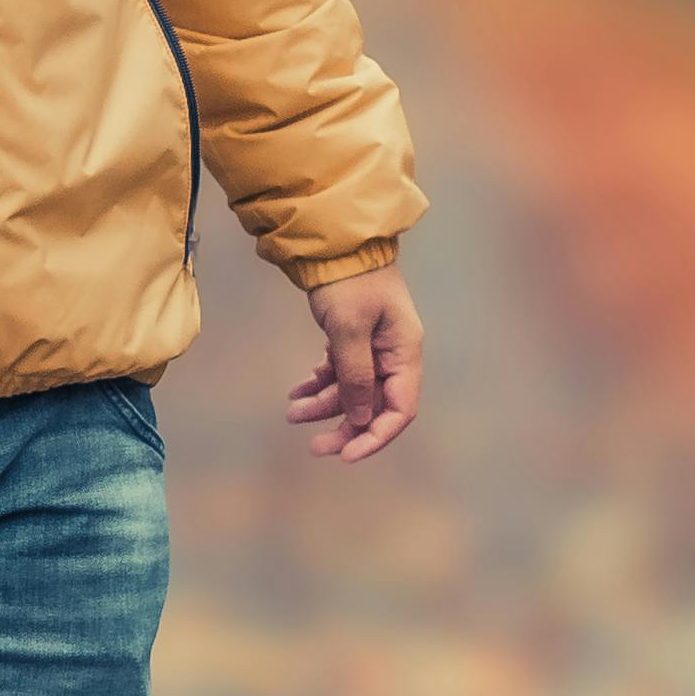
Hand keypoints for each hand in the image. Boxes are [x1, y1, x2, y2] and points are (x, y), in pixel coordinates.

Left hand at [286, 268, 422, 464]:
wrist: (334, 241)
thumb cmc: (347, 280)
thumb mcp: (349, 330)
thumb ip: (356, 377)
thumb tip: (361, 420)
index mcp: (404, 352)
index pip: (399, 409)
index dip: (375, 437)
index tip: (346, 454)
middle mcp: (393, 353)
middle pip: (374, 405)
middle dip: (344, 427)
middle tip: (314, 447)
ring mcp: (373, 345)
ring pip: (351, 389)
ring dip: (323, 404)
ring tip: (291, 411)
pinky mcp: (353, 337)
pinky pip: (339, 372)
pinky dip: (319, 383)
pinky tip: (297, 392)